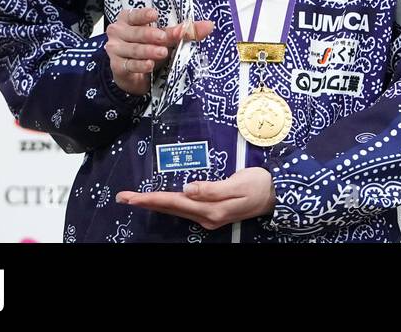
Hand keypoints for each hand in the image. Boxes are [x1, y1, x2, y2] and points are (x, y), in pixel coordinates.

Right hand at [104, 6, 214, 95]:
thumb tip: (209, 25)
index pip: (135, 15)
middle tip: (164, 37)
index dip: (144, 15)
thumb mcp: (167, 37)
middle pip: (137, 33)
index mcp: (129, 19)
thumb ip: (185, 31)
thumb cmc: (149, 47)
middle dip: (152, 35)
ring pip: (134, 49)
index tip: (155, 14)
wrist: (133, 73)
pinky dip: (141, 65)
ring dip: (149, 51)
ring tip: (162, 52)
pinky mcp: (117, 66)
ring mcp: (115, 49)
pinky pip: (130, 65)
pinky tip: (150, 65)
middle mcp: (119, 32)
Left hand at [115, 167, 275, 230]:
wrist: (277, 196)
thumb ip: (211, 188)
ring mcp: (209, 217)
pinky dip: (169, 204)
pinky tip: (162, 201)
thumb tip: (187, 189)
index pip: (174, 201)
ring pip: (176, 210)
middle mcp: (206, 216)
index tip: (131, 197)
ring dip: (155, 204)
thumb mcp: (238, 182)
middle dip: (146, 203)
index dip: (151, 198)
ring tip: (137, 198)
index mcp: (211, 208)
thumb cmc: (260, 184)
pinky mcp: (213, 213)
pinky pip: (184, 209)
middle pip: (170, 208)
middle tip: (123, 197)